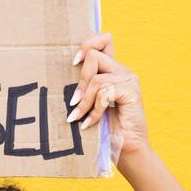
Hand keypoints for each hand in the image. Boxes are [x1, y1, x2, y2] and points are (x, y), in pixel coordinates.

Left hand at [66, 32, 148, 156]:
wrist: (127, 150)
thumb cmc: (106, 129)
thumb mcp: (92, 104)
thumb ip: (85, 87)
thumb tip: (59, 75)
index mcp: (114, 70)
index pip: (105, 40)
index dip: (88, 44)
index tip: (74, 62)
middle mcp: (124, 71)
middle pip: (95, 56)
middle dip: (80, 80)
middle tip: (73, 102)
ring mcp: (130, 80)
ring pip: (96, 79)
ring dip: (84, 101)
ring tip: (77, 117)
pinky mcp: (132, 92)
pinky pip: (104, 92)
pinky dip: (94, 110)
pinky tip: (89, 123)